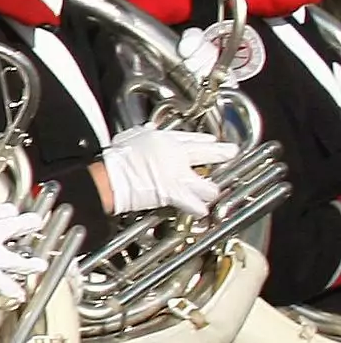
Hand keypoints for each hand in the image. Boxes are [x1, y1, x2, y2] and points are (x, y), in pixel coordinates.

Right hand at [0, 200, 42, 302]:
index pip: (1, 210)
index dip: (8, 211)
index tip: (10, 212)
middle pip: (17, 226)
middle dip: (29, 224)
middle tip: (35, 223)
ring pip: (19, 259)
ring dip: (31, 264)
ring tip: (39, 265)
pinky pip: (6, 285)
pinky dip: (13, 291)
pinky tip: (19, 294)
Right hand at [102, 125, 231, 216]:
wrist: (109, 176)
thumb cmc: (116, 159)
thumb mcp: (130, 137)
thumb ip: (143, 134)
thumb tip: (146, 131)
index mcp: (165, 139)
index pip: (191, 138)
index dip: (204, 140)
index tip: (212, 141)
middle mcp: (176, 155)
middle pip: (208, 153)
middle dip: (223, 153)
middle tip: (231, 152)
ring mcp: (178, 174)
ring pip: (206, 183)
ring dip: (210, 189)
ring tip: (213, 192)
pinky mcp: (174, 192)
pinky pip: (193, 204)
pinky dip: (197, 209)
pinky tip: (201, 211)